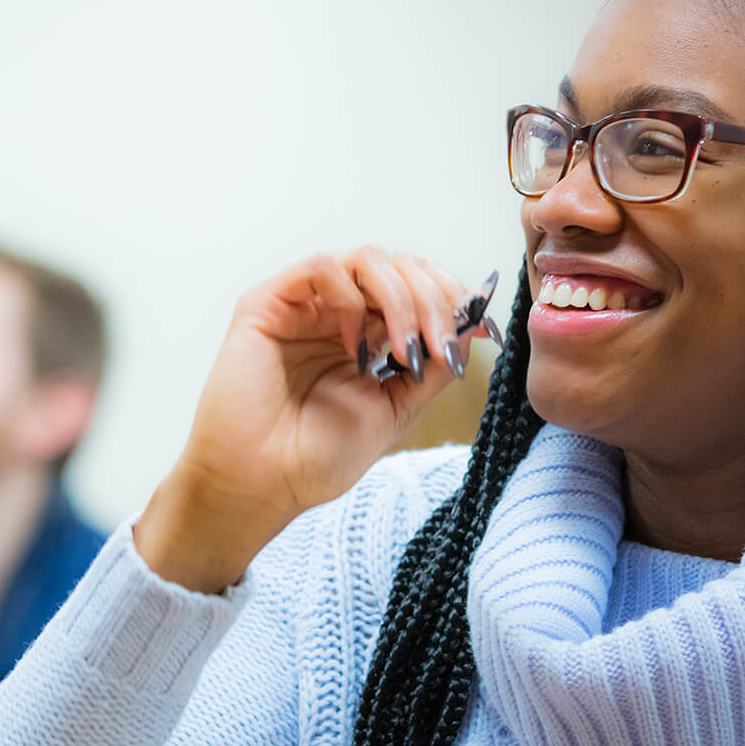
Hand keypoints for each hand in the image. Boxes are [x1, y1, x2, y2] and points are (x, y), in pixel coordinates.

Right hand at [134, 248, 491, 592]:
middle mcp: (337, 314)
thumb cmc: (316, 457)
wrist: (264, 486)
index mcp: (367, 335)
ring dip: (401, 298)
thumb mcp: (396, 409)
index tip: (480, 327)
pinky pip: (320, 268)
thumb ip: (432, 367)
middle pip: (399, 267)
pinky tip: (354, 344)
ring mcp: (304, 307)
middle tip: (442, 343)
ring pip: (366, 260)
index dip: (451, 299)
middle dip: (434, 299)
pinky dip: (350, 296)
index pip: (417, 288)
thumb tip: (474, 326)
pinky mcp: (267, 305)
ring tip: (406, 347)